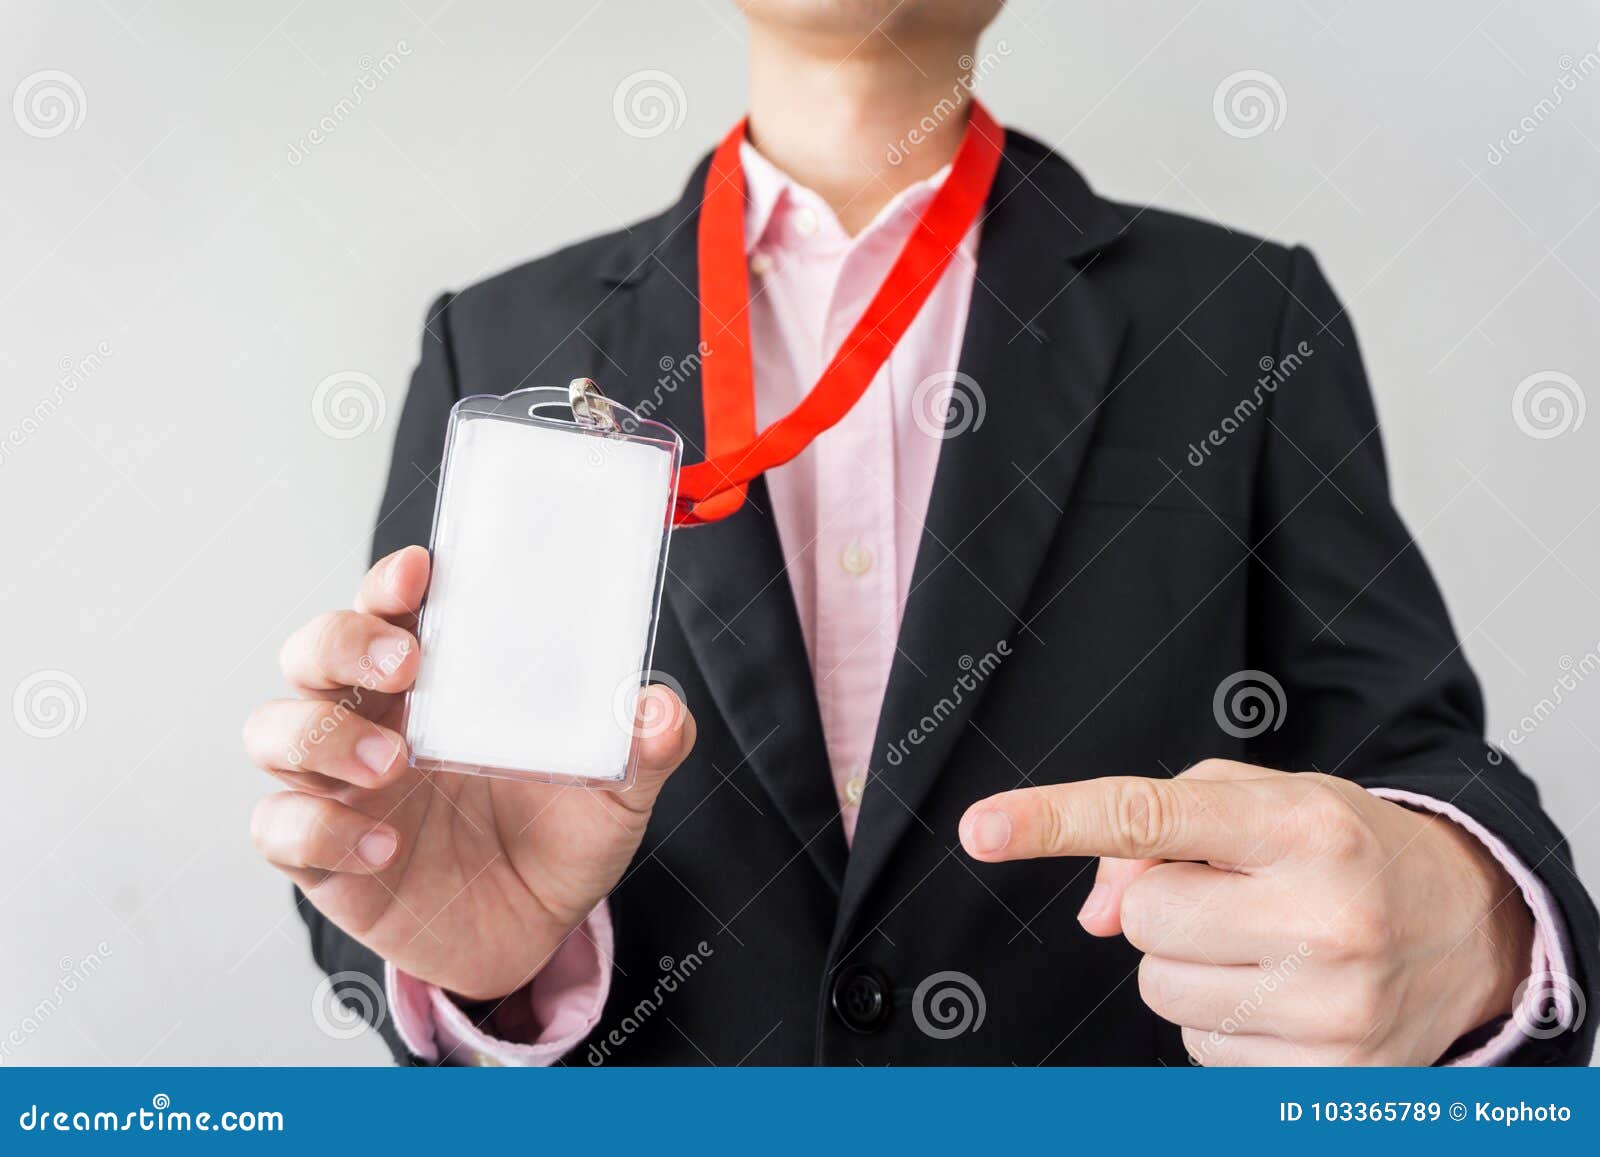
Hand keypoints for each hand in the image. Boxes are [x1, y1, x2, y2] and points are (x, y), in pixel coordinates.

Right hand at [243, 545, 695, 1000]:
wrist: (535, 934)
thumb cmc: (559, 839)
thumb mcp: (617, 792)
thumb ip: (643, 746)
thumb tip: (660, 706)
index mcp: (438, 684)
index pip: (392, 609)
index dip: (393, 581)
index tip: (421, 569)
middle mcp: (376, 721)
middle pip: (314, 651)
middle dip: (344, 642)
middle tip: (406, 663)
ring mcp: (341, 786)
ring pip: (275, 730)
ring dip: (321, 734)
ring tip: (393, 763)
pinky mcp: (324, 857)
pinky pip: (281, 830)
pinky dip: (320, 831)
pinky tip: (384, 846)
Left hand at [959, 759, 1533, 1064]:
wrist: (1467, 923)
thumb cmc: (1339, 847)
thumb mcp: (1260, 799)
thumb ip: (1155, 827)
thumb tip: (1095, 914)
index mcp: (1302, 825)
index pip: (1149, 817)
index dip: (1054, 820)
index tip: (981, 829)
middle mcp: (1325, 914)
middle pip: (1143, 921)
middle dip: (1163, 906)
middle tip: (1230, 896)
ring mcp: (1335, 1006)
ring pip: (1160, 991)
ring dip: (1188, 967)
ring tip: (1260, 945)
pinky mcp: (1333, 1077)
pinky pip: (1200, 1053)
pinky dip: (1220, 1024)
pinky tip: (1280, 997)